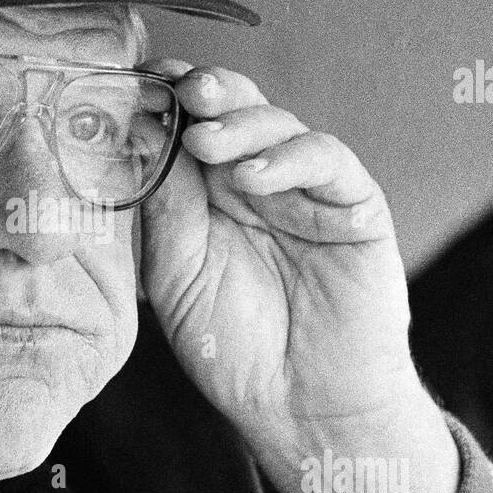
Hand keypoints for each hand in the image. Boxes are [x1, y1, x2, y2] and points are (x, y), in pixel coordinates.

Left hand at [139, 60, 458, 492]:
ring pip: (279, 124)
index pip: (190, 125)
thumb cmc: (234, 348)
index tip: (136, 83)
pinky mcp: (355, 207)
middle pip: (236, 109)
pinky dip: (288, 160)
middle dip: (206, 91)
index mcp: (210, 193)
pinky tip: (252, 179)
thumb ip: (165, 206)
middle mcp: (259, 182)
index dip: (167, 98)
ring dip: (240, 122)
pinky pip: (327, 161)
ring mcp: (308, 191)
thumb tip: (141, 135)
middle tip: (178, 89)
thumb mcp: (176, 274)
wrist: (301, 408)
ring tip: (204, 137)